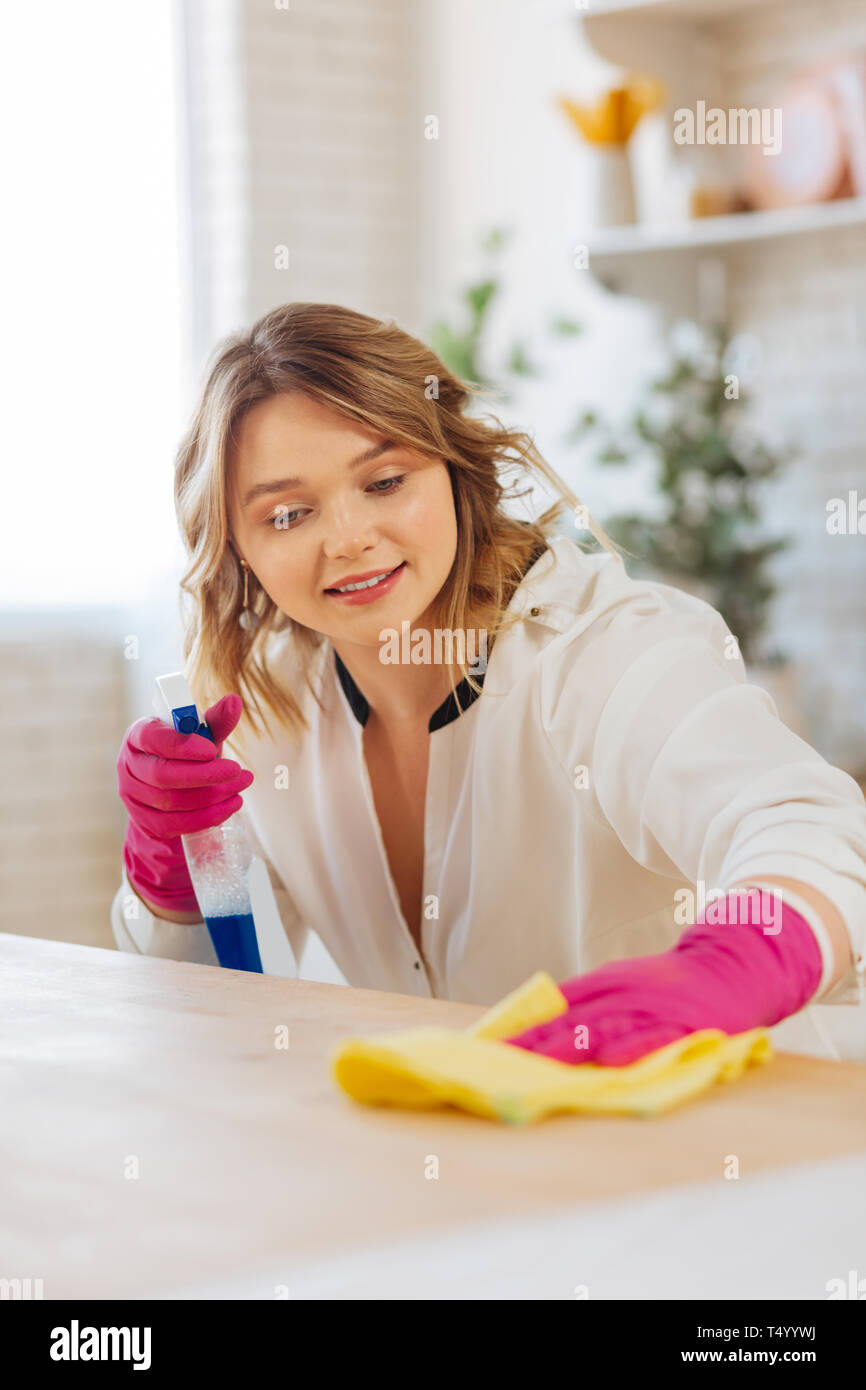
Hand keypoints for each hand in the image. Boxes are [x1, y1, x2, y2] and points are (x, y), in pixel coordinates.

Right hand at [116, 693, 253, 914]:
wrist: (170, 791)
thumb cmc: (186, 756)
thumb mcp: (199, 737)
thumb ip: (215, 721)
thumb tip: (234, 701)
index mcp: (139, 735)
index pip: (153, 738)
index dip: (181, 746)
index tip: (211, 750)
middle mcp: (130, 765)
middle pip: (162, 775)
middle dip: (203, 775)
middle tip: (236, 770)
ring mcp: (133, 796)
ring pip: (171, 802)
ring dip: (212, 796)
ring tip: (241, 785)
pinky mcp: (144, 821)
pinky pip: (175, 824)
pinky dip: (206, 817)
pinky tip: (230, 806)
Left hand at [504, 889, 823, 1066]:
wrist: (730, 965)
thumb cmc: (669, 986)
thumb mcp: (622, 985)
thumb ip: (585, 1006)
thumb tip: (538, 1030)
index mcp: (603, 984)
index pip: (553, 1011)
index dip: (522, 1032)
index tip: (487, 1052)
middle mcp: (621, 995)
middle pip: (569, 1023)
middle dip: (533, 1048)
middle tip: (499, 1069)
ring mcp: (649, 1010)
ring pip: (603, 1031)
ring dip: (569, 1051)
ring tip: (538, 1072)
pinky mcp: (679, 1026)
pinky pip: (652, 1040)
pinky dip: (630, 1050)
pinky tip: (610, 1061)